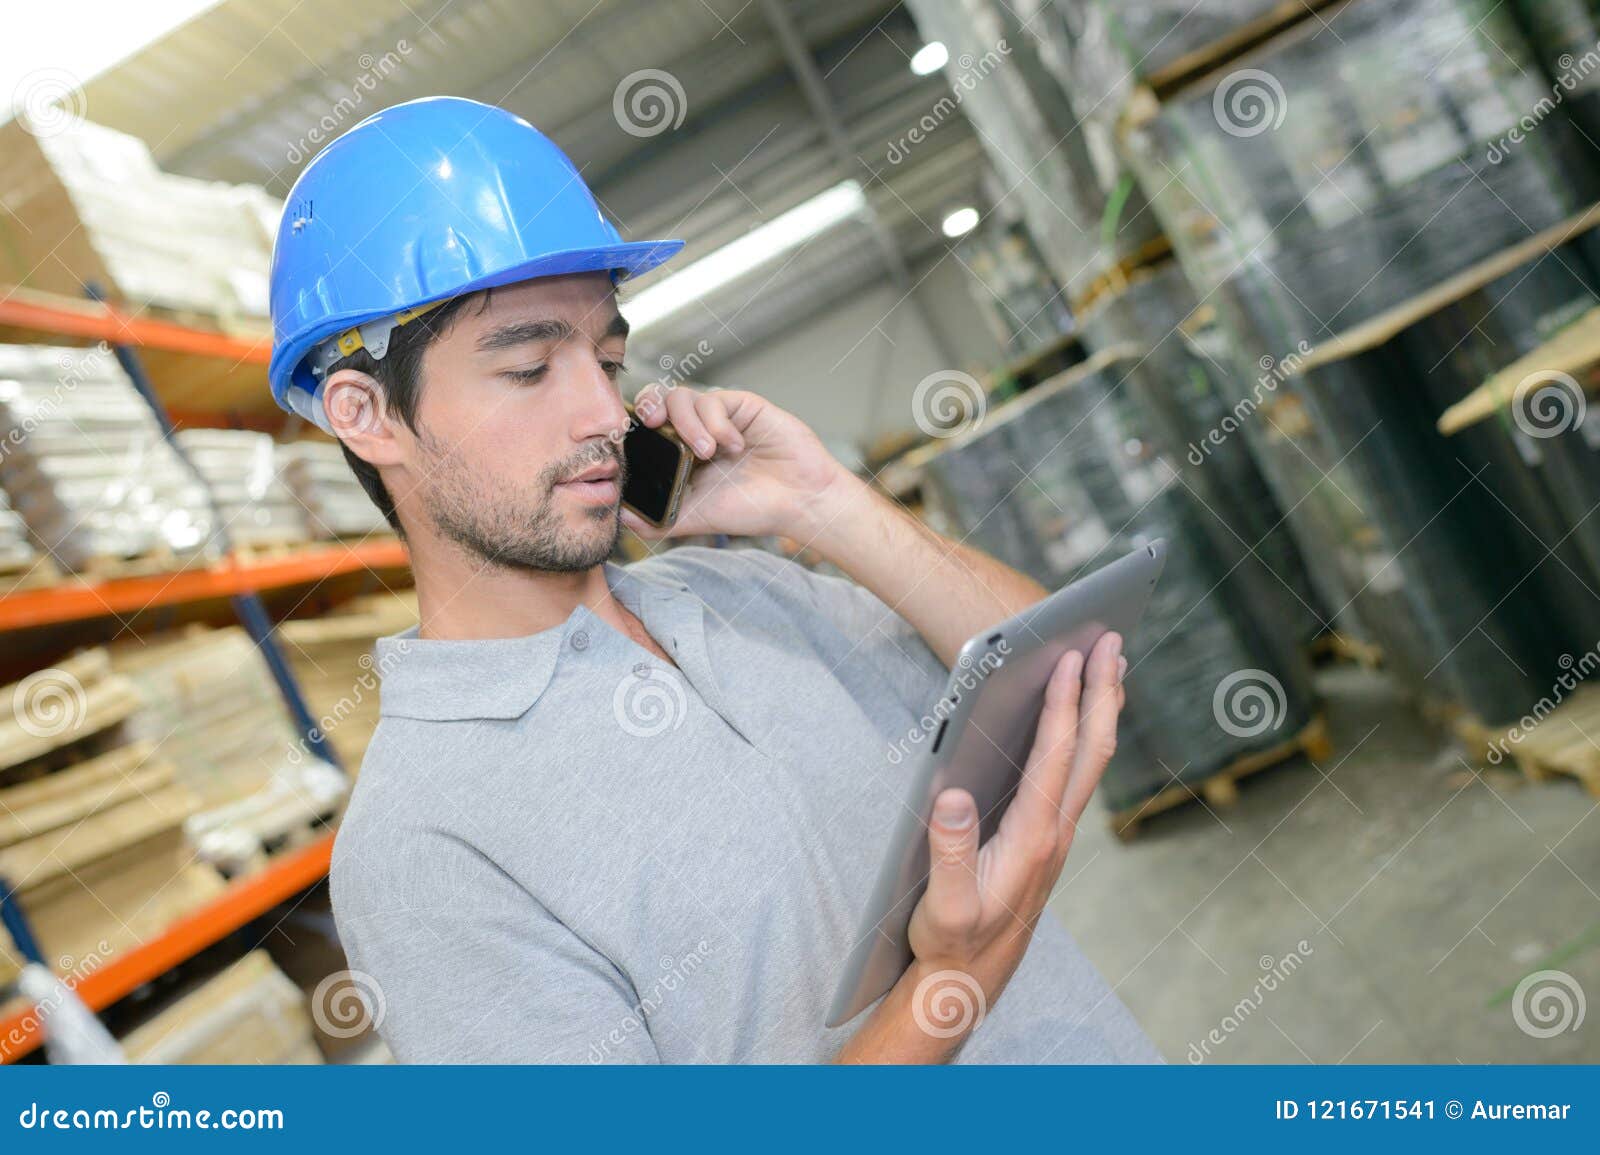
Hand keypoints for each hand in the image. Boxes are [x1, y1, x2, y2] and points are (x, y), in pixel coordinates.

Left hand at [621, 384, 856, 539]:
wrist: (799, 502)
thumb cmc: (752, 509)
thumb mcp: (695, 519)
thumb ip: (657, 520)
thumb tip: (619, 517)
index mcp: (679, 454)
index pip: (644, 429)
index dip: (632, 427)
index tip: (627, 440)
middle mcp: (695, 431)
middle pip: (656, 400)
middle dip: (648, 406)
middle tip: (653, 424)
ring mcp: (718, 416)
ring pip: (681, 396)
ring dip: (688, 422)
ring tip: (707, 452)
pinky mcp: (741, 405)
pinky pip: (714, 399)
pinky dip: (717, 423)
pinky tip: (734, 446)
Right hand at [838, 632, 1125, 1061]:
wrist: (968, 983)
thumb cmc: (951, 942)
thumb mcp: (943, 906)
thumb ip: (948, 852)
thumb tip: (951, 794)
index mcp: (1032, 838)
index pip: (1055, 757)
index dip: (1063, 705)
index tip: (1070, 657)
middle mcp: (1054, 831)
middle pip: (1091, 749)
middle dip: (1104, 690)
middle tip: (1111, 638)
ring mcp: (1056, 834)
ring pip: (1091, 760)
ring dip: (1103, 708)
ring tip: (1110, 664)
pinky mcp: (1047, 838)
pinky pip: (1078, 773)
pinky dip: (1086, 735)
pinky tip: (1082, 719)